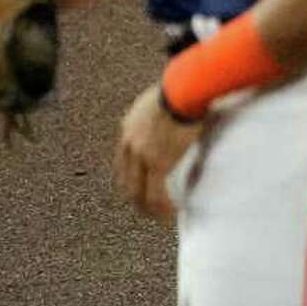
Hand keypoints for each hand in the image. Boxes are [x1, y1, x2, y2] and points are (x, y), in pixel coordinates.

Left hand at [114, 81, 198, 219]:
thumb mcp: (159, 101)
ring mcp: (142, 155)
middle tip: (149, 210)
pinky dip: (162, 207)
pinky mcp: (159, 162)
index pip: (122, 163)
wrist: (184, 88)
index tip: (141, 190)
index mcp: (128, 128)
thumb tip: (173, 118)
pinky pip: (156, 193)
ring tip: (160, 217)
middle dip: (137, 199)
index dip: (131, 180)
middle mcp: (129, 143)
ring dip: (149, 208)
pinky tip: (171, 214)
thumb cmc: (181, 89)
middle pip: (126, 181)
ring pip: (138, 192)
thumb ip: (158, 116)